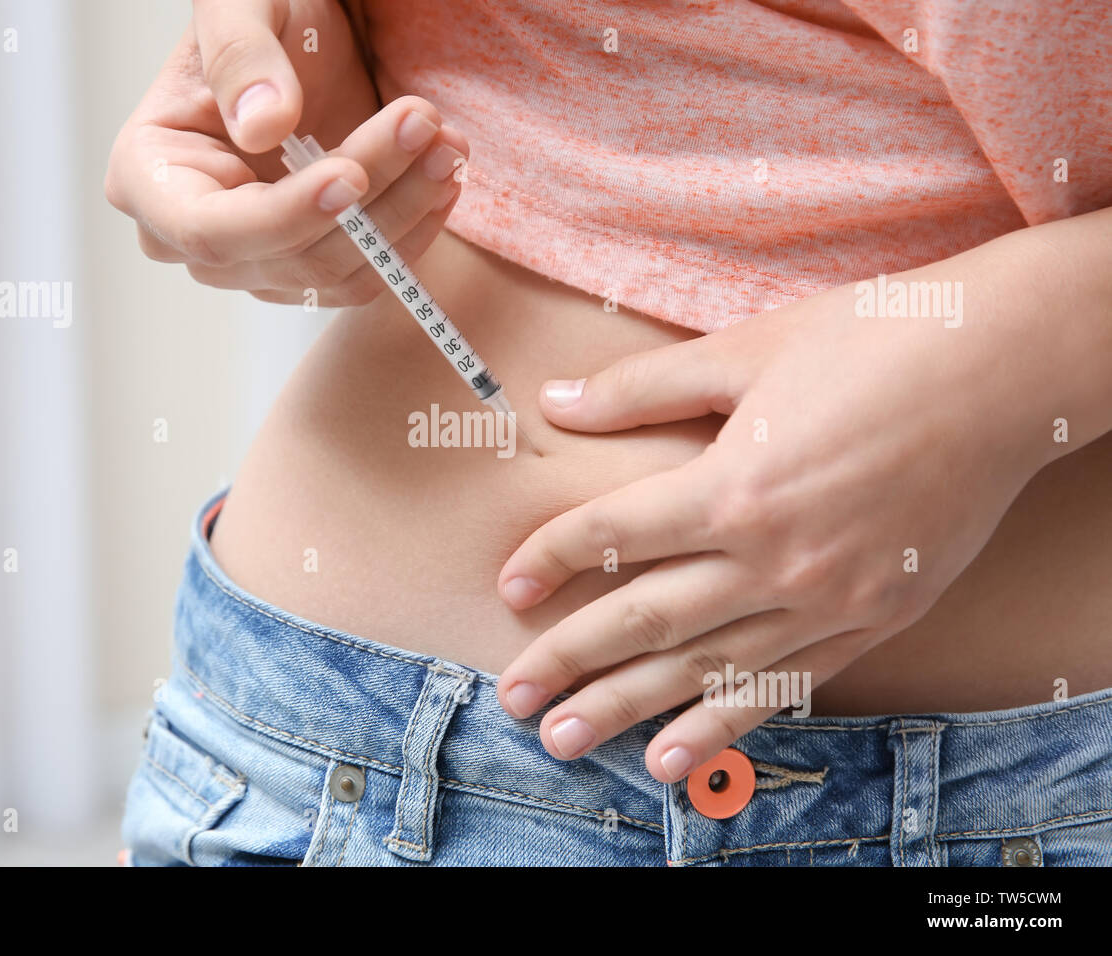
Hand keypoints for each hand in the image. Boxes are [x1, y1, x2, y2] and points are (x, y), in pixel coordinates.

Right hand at [104, 1, 467, 305]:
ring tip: (446, 147)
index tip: (351, 177)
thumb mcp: (242, 4)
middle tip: (428, 130)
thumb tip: (261, 127)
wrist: (306, 38)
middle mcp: (196, 237)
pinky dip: (414, 229)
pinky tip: (441, 175)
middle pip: (290, 257)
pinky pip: (368, 273)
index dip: (285, 217)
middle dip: (371, 201)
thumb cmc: (261, 14)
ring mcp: (256, 261)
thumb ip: (240, 55)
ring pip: (339, 274)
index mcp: (151, 177)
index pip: (212, 230)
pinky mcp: (310, 268)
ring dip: (406, 215)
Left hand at [494, 250, 1067, 783]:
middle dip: (569, 661)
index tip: (508, 587)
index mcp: (737, 486)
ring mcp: (830, 599)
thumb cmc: (875, 341)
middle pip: (646, 619)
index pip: (614, 536)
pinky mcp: (875, 617)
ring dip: (629, 708)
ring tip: (565, 739)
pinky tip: (675, 755)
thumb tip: (556, 403)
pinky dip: (725, 722)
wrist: (1008, 367)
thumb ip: (643, 388)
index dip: (551, 560)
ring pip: (706, 668)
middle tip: (512, 697)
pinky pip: (783, 684)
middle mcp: (778, 558)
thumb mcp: (749, 349)